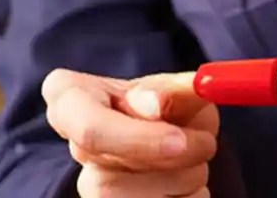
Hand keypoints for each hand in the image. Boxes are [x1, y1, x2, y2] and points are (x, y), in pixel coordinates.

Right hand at [43, 68, 218, 196]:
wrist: (171, 133)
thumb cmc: (168, 105)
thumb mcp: (176, 88)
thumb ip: (169, 91)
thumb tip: (154, 104)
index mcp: (71, 100)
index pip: (90, 129)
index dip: (137, 140)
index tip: (180, 140)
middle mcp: (75, 147)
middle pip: (114, 179)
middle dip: (174, 164)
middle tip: (205, 142)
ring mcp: (91, 188)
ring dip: (186, 183)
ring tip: (191, 159)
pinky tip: (184, 182)